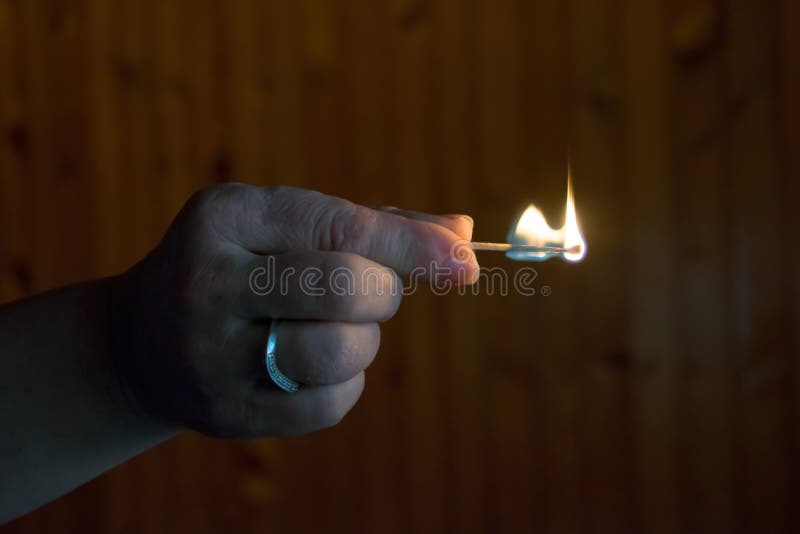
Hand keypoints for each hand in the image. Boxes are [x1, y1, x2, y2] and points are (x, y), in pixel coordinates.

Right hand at [110, 184, 476, 436]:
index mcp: (227, 217)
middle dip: (382, 291)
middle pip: (342, 287)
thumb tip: (464, 234)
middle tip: (372, 291)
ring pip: (336, 351)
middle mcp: (209, 282)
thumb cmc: (241, 267)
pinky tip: (317, 368)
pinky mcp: (225, 412)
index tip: (465, 261)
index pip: (339, 226)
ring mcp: (210, 354)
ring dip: (363, 342)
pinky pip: (327, 405)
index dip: (412, 245)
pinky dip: (345, 384)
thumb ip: (375, 226)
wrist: (143, 341)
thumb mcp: (286, 226)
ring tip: (338, 330)